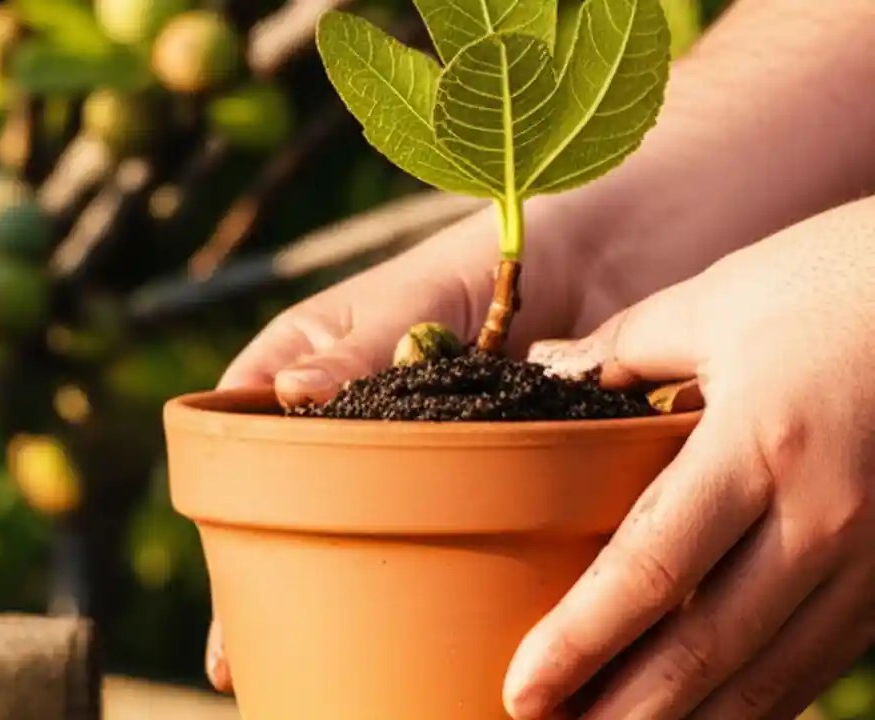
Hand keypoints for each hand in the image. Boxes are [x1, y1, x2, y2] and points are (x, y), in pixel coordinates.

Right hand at [206, 200, 608, 691]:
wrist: (607, 253)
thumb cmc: (490, 252)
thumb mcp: (418, 297)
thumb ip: (360, 346)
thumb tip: (288, 392)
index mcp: (311, 367)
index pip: (242, 445)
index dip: (227, 532)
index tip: (227, 613)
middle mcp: (353, 423)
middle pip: (294, 510)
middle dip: (275, 586)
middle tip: (255, 666)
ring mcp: (419, 459)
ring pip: (370, 536)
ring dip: (356, 596)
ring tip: (338, 668)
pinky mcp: (488, 479)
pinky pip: (454, 537)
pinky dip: (449, 582)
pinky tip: (447, 635)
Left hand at [506, 198, 874, 718]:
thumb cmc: (843, 277)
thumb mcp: (720, 299)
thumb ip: (622, 349)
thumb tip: (545, 375)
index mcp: (762, 443)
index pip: (651, 571)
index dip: (579, 641)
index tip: (520, 690)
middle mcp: (827, 518)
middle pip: (708, 648)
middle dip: (620, 710)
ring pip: (772, 676)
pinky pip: (823, 661)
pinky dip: (760, 702)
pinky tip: (708, 716)